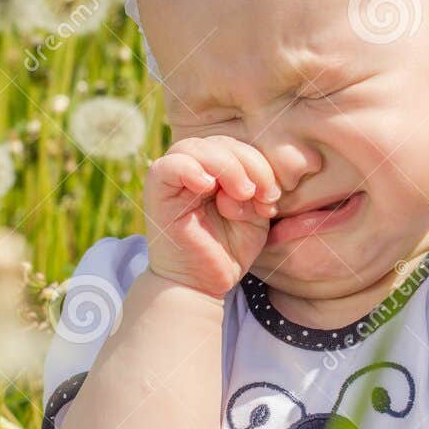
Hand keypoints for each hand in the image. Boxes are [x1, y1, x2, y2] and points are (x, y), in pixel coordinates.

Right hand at [144, 136, 280, 297]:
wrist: (200, 285)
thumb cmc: (226, 250)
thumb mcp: (253, 216)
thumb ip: (257, 190)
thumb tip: (252, 181)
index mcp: (213, 170)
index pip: (236, 147)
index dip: (259, 165)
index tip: (271, 199)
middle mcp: (190, 169)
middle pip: (220, 143)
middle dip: (249, 165)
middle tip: (261, 197)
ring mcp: (172, 179)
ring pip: (196, 147)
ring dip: (227, 167)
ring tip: (241, 195)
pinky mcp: (158, 192)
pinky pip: (169, 166)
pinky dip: (192, 170)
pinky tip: (207, 187)